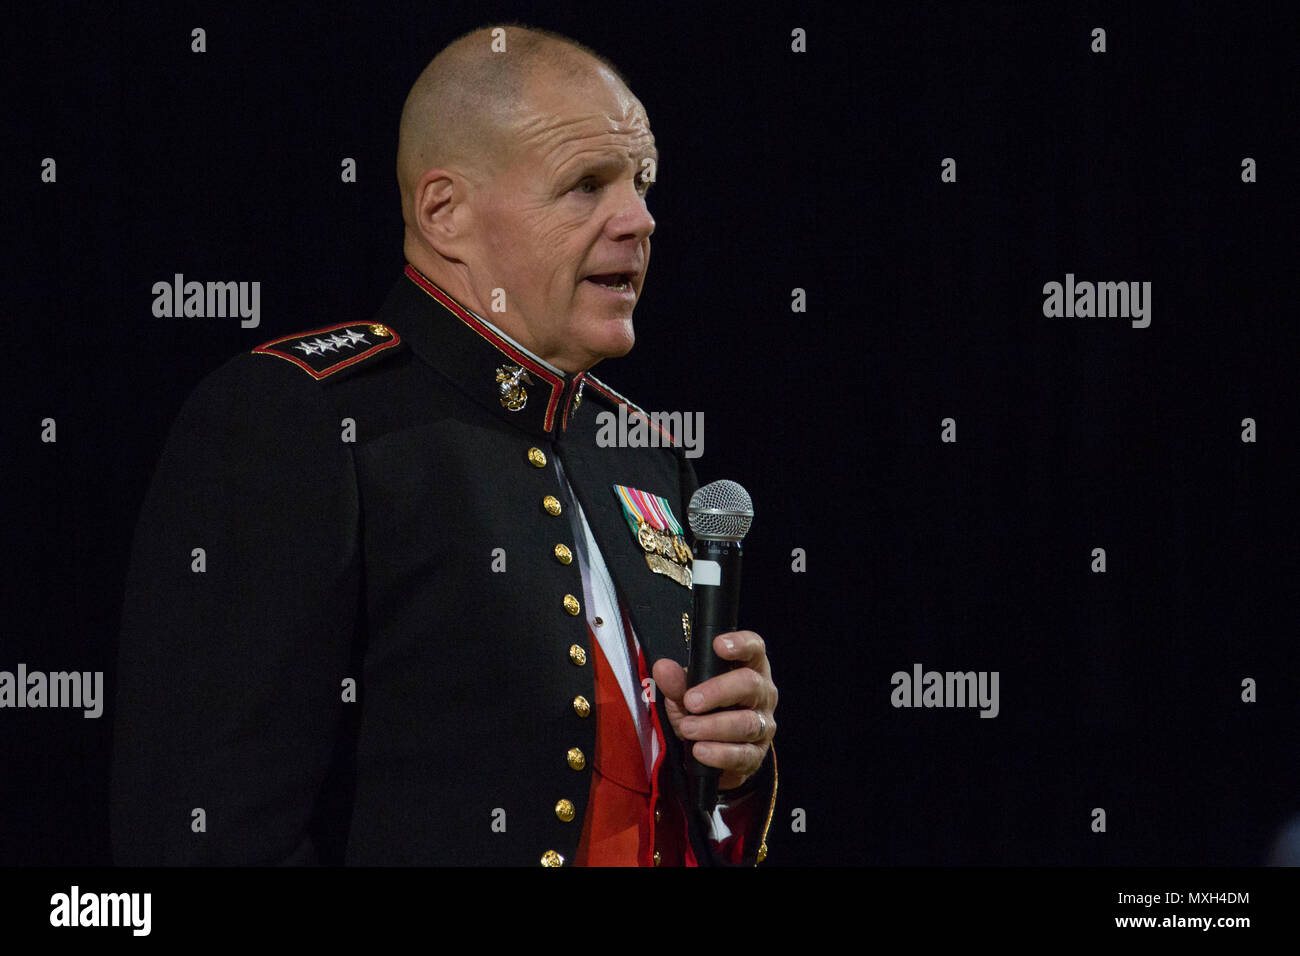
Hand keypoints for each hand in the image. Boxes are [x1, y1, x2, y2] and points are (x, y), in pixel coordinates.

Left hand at [651, 630, 776, 791]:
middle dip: (718, 692)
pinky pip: (743, 755)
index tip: (718, 646)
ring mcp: (762, 725)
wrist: (711, 753)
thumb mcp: (685, 694)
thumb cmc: (703, 711)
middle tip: (691, 701)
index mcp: (749, 668)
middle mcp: (762, 694)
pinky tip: (700, 751)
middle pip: (750, 684)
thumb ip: (675, 683)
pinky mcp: (756, 755)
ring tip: (687, 729)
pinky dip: (720, 754)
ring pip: (747, 723)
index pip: (754, 648)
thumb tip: (662, 668)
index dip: (740, 644)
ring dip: (714, 726)